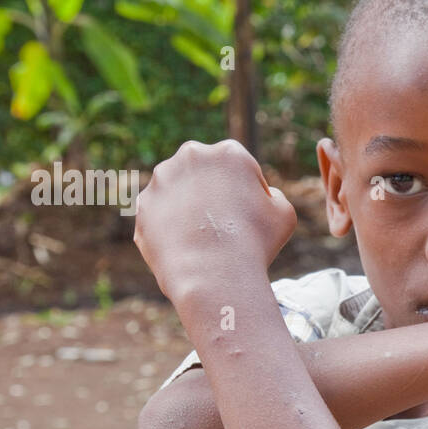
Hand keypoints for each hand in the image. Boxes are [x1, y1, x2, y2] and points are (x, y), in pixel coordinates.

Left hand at [132, 139, 295, 301]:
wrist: (212, 275)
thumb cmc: (255, 244)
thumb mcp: (284, 215)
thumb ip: (275, 197)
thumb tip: (266, 195)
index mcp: (229, 153)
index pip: (242, 170)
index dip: (250, 195)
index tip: (252, 219)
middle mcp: (191, 156)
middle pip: (207, 174)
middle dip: (215, 194)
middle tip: (226, 227)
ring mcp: (162, 179)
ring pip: (181, 192)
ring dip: (190, 208)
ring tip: (204, 241)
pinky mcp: (143, 204)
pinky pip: (161, 215)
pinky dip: (171, 228)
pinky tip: (186, 248)